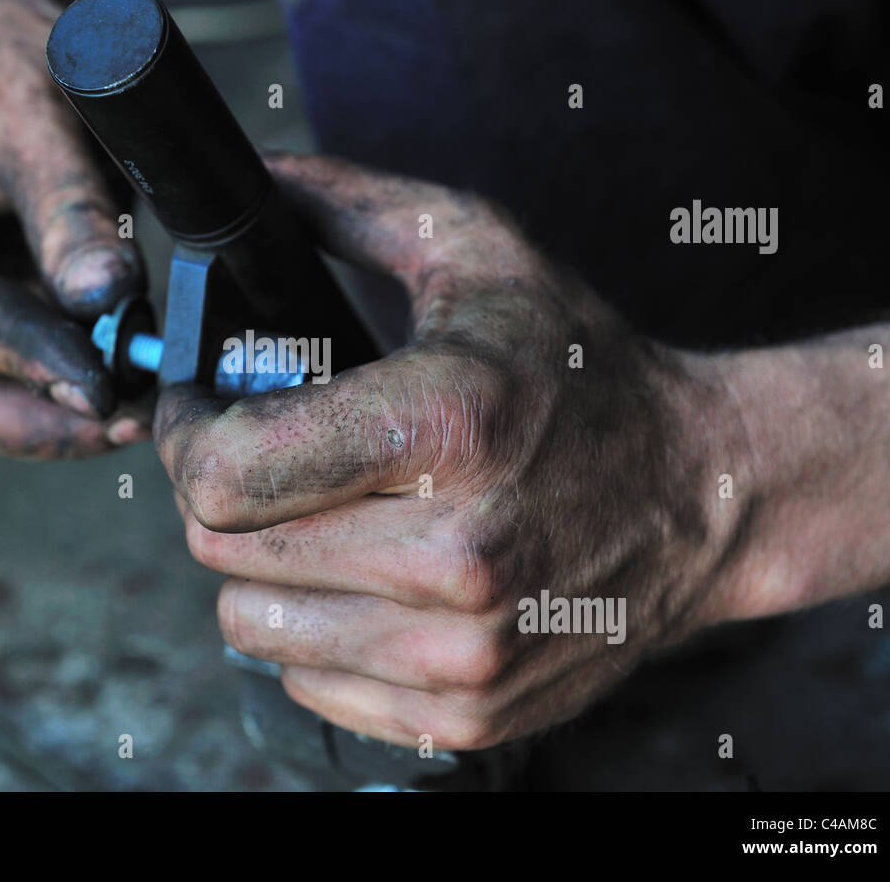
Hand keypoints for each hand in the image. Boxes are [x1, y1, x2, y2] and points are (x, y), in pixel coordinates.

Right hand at [0, 0, 147, 457]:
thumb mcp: (38, 114)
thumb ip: (68, 208)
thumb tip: (105, 297)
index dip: (24, 356)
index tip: (101, 387)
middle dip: (43, 420)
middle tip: (134, 422)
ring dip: (60, 423)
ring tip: (143, 410)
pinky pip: (10, 394)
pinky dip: (65, 402)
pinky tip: (126, 393)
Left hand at [155, 152, 749, 749]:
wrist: (705, 496)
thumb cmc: (583, 369)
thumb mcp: (479, 252)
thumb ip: (347, 205)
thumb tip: (248, 175)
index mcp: (445, 426)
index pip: (220, 473)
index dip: (184, 432)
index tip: (200, 409)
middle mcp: (454, 555)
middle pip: (221, 550)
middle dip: (224, 495)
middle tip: (271, 457)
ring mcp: (461, 653)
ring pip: (250, 626)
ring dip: (267, 568)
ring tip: (329, 518)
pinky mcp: (466, 714)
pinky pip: (309, 682)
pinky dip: (318, 632)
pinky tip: (372, 582)